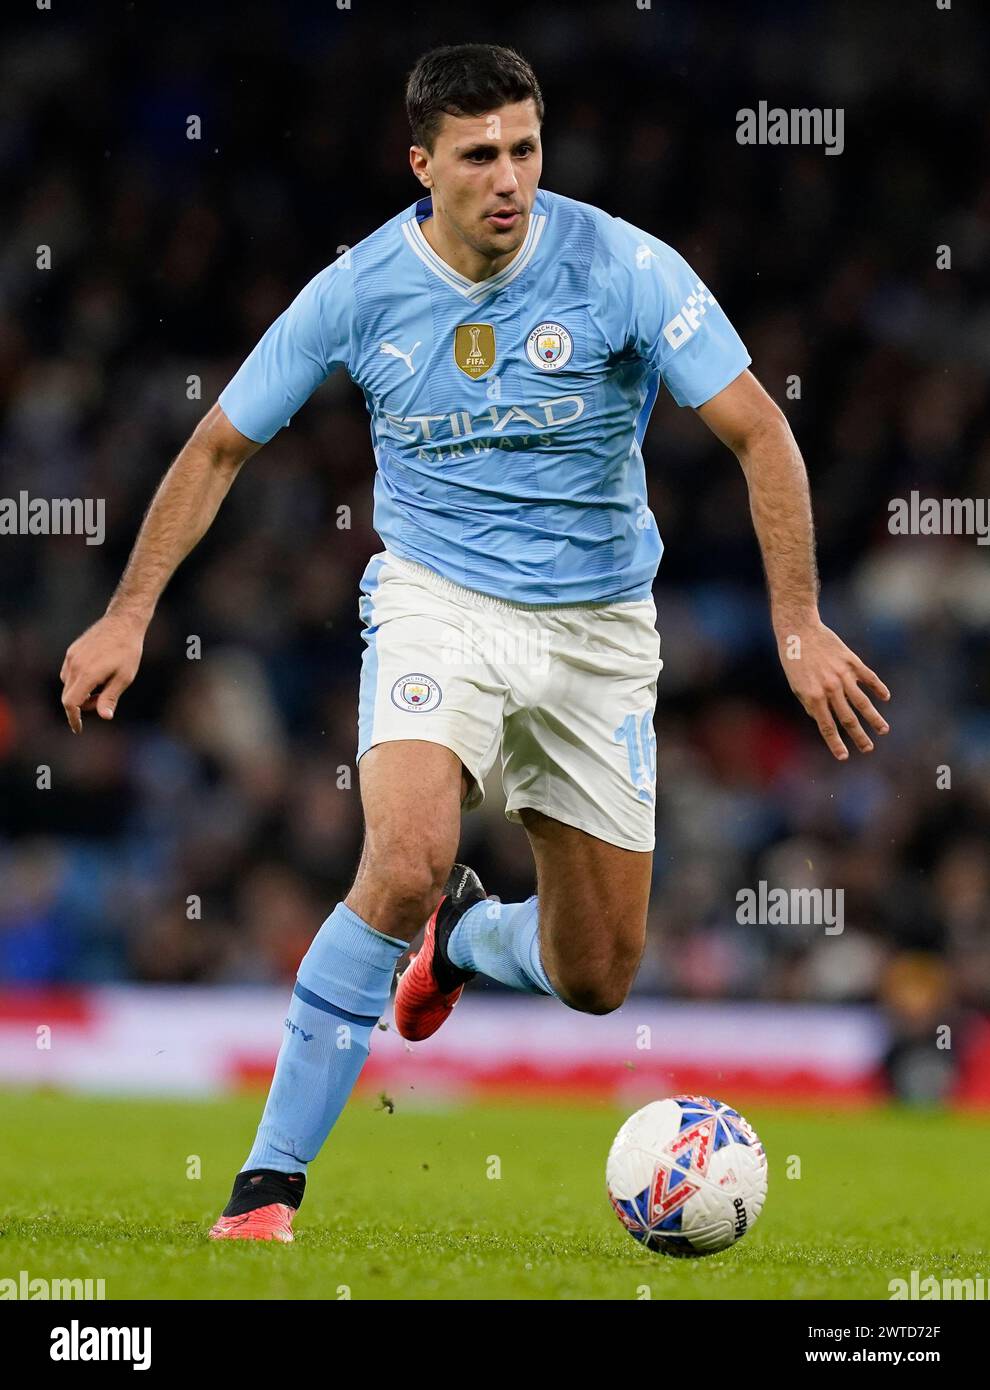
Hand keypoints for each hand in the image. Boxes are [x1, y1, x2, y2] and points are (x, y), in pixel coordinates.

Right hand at [60, 613, 145, 732]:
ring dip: (80, 692)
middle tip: (103, 699)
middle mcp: (74, 665)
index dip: (73, 718)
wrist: (123, 622)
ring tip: (103, 684)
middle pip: (68, 696)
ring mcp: (71, 656)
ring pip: (68, 685)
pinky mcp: (72, 651)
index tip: (78, 728)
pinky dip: (78, 681)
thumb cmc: (128, 651)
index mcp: (87, 673)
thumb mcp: (124, 677)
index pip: (71, 703)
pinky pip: (69, 673)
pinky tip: (97, 674)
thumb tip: (105, 717)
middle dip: (83, 705)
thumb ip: (110, 697)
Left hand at [776, 618, 890, 759]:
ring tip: (883, 730)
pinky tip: (885, 697)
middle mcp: (830, 688)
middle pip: (848, 718)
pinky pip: (868, 677)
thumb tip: (821, 719)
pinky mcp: (851, 661)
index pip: (827, 726)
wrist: (799, 631)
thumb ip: (810, 704)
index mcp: (813, 697)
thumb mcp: (796, 685)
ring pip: (862, 702)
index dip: (835, 743)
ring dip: (874, 718)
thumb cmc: (794, 660)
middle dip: (859, 736)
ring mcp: (842, 675)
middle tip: (868, 749)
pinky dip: (878, 688)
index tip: (844, 756)